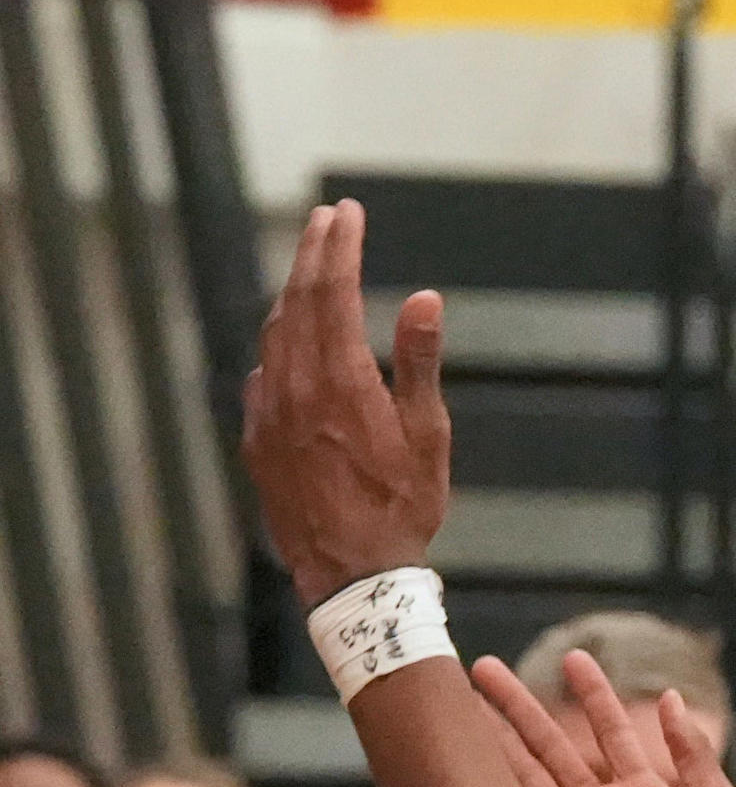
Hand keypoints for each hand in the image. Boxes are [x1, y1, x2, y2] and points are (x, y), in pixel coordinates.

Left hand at [243, 201, 452, 604]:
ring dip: (291, 294)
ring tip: (309, 269)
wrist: (352, 574)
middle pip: (296, 301)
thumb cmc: (403, 506)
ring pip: (273, 335)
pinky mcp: (257, 440)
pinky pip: (261, 377)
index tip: (348, 212)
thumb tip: (423, 298)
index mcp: (341, 380)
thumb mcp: (427, 434)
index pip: (334, 291)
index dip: (340, 246)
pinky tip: (288, 345)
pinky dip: (277, 346)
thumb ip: (420, 362)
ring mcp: (268, 412)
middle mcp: (295, 387)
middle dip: (312, 253)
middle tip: (326, 218)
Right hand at [471, 650, 735, 786]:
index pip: (608, 727)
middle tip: (481, 667)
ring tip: (458, 702)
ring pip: (523, 771)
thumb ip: (692, 751)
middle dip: (516, 705)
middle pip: (549, 743)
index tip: (573, 657)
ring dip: (491, 738)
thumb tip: (671, 697)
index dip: (591, 692)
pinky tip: (465, 759)